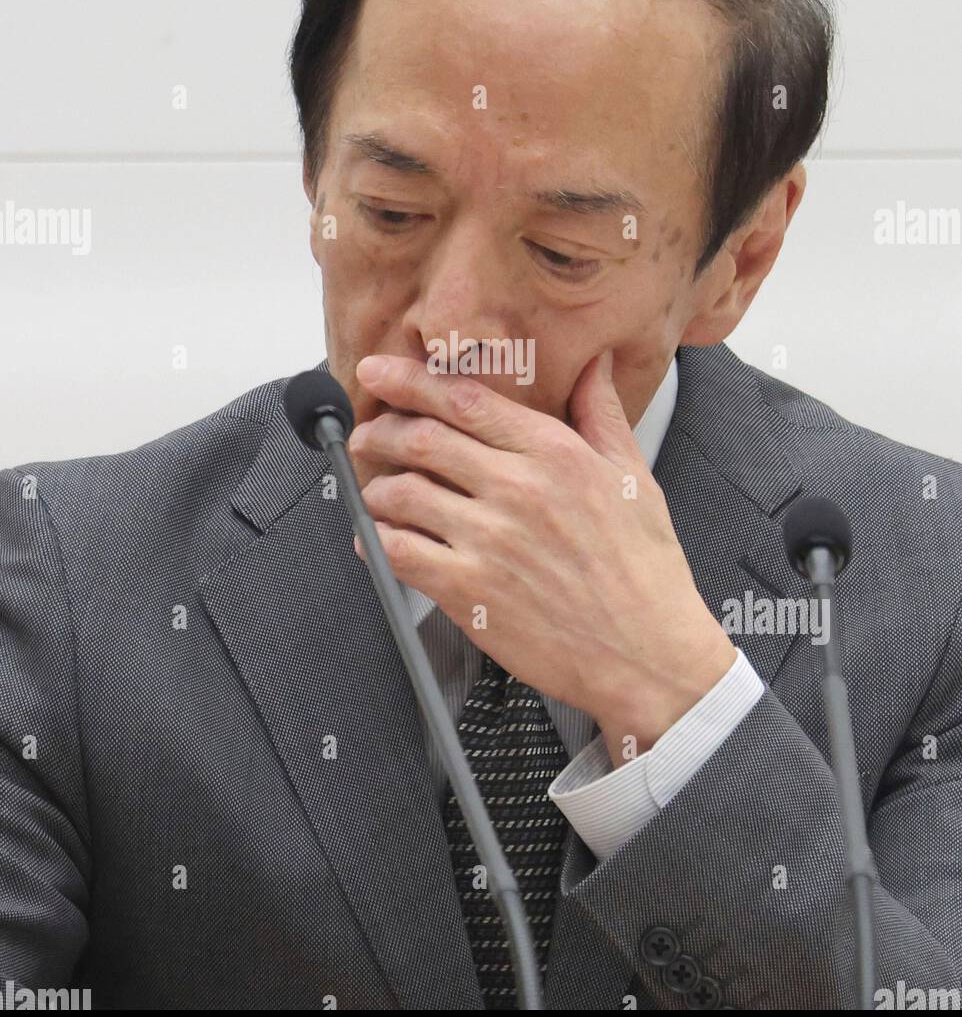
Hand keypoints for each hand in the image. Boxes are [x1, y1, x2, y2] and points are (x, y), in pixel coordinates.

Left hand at [349, 351, 734, 759]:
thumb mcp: (633, 477)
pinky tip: (375, 538)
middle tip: (368, 434)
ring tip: (376, 490)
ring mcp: (489, 540)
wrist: (647, 654)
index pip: (465, 400)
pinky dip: (376, 539)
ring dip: (377, 487)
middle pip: (422, 439)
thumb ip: (600, 413)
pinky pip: (399, 552)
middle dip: (382, 431)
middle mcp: (517, 489)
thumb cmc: (643, 571)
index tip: (380, 371)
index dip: (410, 381)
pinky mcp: (469, 590)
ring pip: (402, 493)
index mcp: (555, 454)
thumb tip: (593, 363)